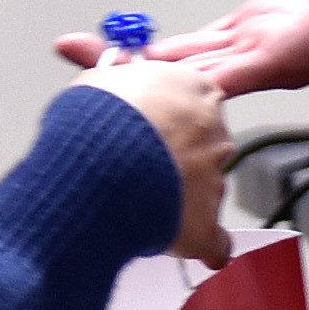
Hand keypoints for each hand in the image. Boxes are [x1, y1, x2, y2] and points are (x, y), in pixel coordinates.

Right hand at [50, 0, 308, 95]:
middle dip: (125, 64)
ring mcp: (271, 55)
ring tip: (85, 73)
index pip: (200, 39)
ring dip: (139, 75)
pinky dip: (178, 80)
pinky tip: (137, 83)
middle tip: (71, 58)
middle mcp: (266, 44)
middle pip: (179, 63)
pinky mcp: (281, 58)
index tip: (111, 42)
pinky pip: (218, 76)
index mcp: (276, 21)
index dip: (154, 42)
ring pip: (188, 75)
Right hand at [66, 56, 234, 265]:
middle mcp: (213, 133)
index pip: (193, 104)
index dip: (167, 120)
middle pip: (202, 148)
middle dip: (175, 160)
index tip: (149, 128)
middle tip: (140, 168)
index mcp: (195, 90)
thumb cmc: (94, 122)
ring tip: (138, 201)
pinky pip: (213, 242)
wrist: (95, 165)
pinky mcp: (205, 224)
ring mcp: (213, 180)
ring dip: (179, 199)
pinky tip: (193, 248)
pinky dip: (203, 247)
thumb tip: (112, 61)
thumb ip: (115, 70)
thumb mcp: (100, 77)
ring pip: (204, 193)